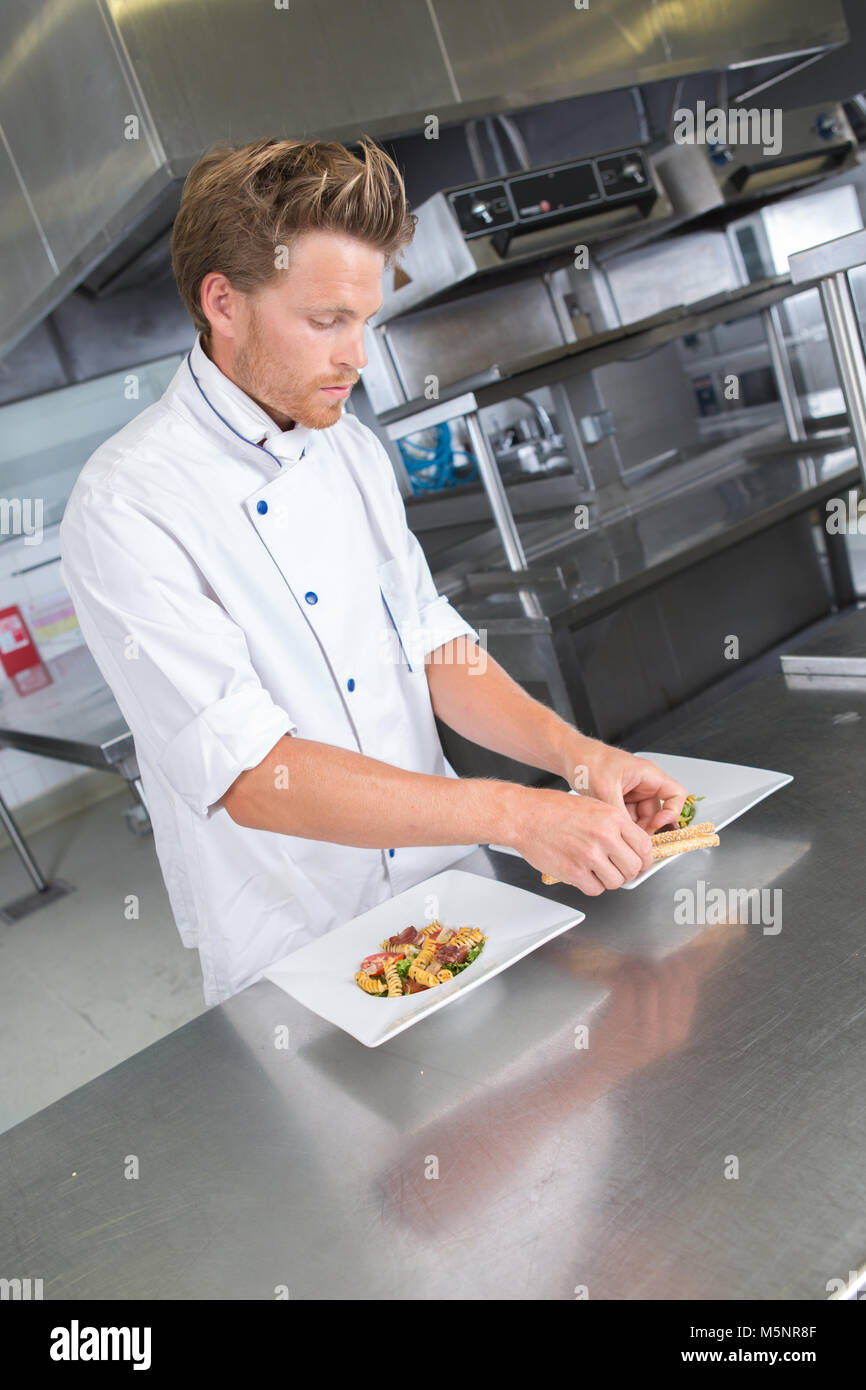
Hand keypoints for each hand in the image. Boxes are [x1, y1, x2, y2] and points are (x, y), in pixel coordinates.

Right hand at [509, 785, 654, 894]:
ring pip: (616, 882)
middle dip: (627, 871)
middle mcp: (604, 836)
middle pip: (634, 867)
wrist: (524, 815)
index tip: (640, 863)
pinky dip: (591, 885)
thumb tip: (630, 847)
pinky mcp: (574, 872)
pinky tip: (583, 874)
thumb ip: (614, 825)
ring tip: (596, 870)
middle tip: (617, 869)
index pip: (645, 846)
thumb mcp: (592, 806)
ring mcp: (590, 855)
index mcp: (613, 818)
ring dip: (608, 879)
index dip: (644, 859)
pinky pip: (595, 889)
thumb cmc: (552, 809)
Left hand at [561, 736, 688, 834]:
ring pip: (642, 818)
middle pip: (657, 812)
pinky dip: (621, 824)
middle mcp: (644, 783)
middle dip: (645, 827)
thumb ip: (621, 815)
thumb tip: (630, 838)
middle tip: (630, 838)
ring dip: (631, 827)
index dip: (672, 812)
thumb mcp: (605, 791)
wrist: (570, 756)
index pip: (677, 795)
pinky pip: (629, 816)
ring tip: (614, 829)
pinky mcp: (623, 798)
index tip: (658, 824)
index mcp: (648, 775)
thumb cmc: (588, 761)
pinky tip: (608, 825)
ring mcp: (634, 791)